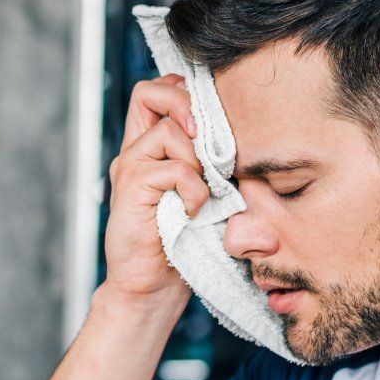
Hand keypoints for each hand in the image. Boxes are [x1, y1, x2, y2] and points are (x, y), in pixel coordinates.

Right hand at [102, 74, 207, 300]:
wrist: (152, 288)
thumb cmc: (184, 244)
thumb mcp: (205, 192)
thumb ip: (211, 163)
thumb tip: (249, 135)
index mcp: (149, 148)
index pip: (160, 91)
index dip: (186, 94)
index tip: (210, 125)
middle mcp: (135, 151)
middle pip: (152, 91)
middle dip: (189, 107)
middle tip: (207, 144)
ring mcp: (130, 167)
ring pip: (170, 131)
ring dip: (198, 162)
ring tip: (200, 195)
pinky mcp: (132, 188)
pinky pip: (175, 169)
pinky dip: (194, 190)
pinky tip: (192, 213)